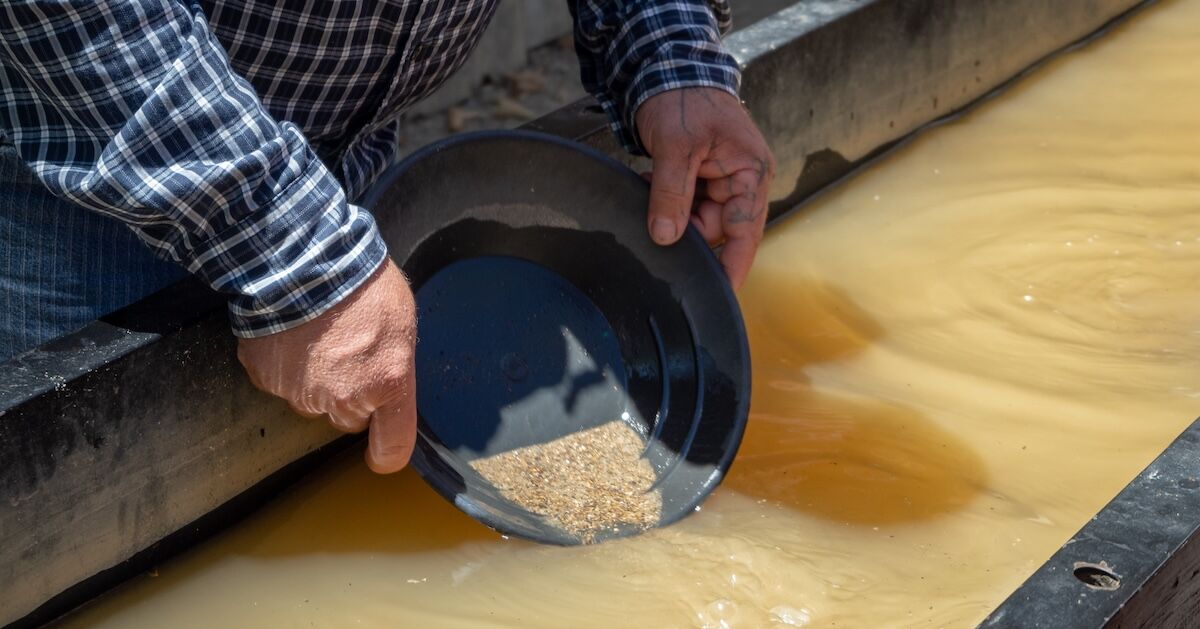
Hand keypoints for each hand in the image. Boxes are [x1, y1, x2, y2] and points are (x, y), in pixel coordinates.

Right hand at [237, 260, 416, 473]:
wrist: (299, 257)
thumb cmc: (360, 280)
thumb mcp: (401, 319)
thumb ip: (396, 359)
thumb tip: (390, 373)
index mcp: (387, 383)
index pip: (393, 446)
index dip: (387, 452)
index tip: (382, 453)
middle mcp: (344, 398)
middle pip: (347, 417)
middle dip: (350, 395)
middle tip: (350, 351)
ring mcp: (300, 392)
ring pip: (312, 400)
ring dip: (316, 377)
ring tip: (319, 334)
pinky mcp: (266, 379)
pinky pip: (280, 381)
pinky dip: (284, 363)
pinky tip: (291, 332)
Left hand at [635, 87, 774, 288]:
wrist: (667, 67)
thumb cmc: (683, 98)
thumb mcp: (675, 147)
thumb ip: (672, 194)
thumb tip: (667, 238)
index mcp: (750, 172)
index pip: (745, 231)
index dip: (732, 266)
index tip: (719, 296)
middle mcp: (742, 180)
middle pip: (716, 229)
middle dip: (685, 230)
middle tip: (657, 221)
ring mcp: (721, 179)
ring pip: (696, 219)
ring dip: (672, 213)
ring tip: (653, 189)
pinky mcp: (700, 177)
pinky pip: (685, 204)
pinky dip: (667, 202)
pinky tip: (652, 185)